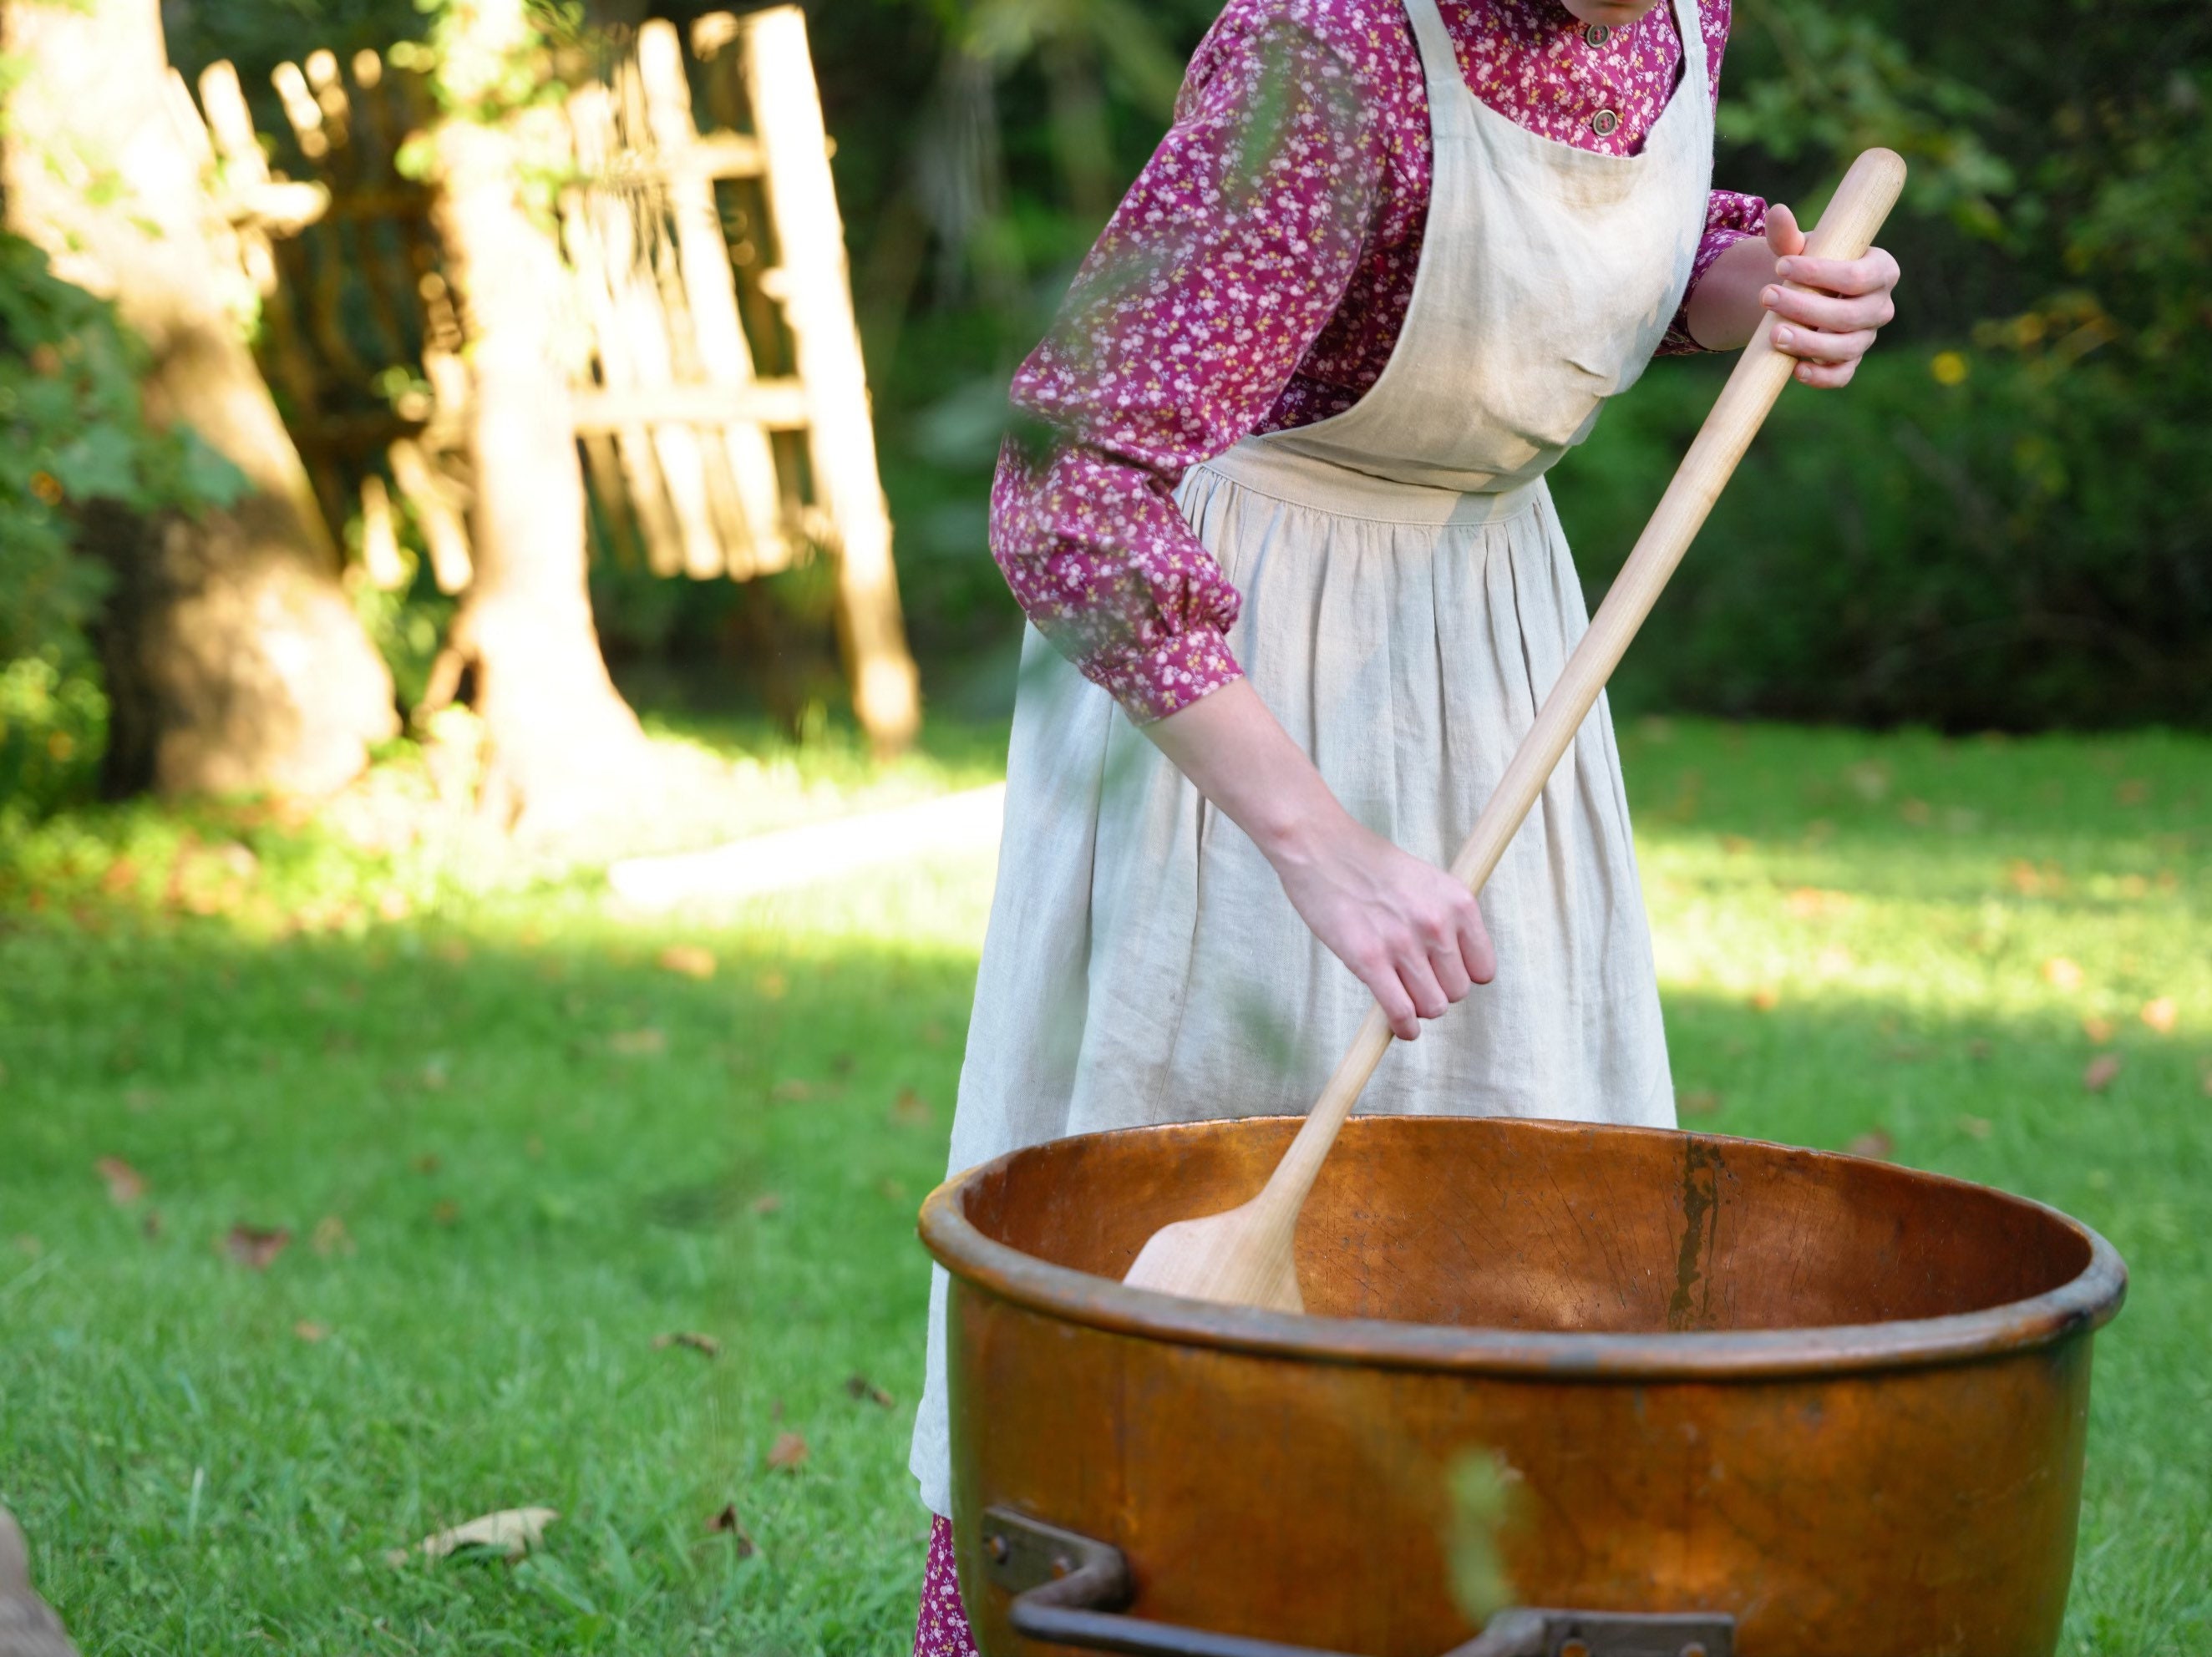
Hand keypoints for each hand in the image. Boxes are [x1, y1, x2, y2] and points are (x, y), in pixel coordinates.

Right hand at [1140, 679, 1496, 1040]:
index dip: (1462, 976)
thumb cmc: (1367, 863)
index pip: (1483, 969)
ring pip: (1432, 1007)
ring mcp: (1403, 944)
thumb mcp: (1424, 880)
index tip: (1444, 974)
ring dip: (1418, 1009)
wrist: (1320, 847)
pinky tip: (1398, 1027)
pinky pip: (1400, 1012)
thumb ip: (1444, 917)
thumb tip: (1451, 962)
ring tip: (1403, 999)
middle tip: (1415, 982)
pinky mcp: (1368, 960)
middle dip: (1437, 992)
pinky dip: (1402, 1028)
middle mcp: (1437, 924)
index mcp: (1458, 902)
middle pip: (1458, 992)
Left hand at [1758, 202, 1900, 388]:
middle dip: (1805, 309)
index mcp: (1880, 270)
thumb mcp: (1799, 248)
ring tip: (1773, 335)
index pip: (1856, 276)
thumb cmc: (1809, 265)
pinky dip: (1820, 377)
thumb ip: (1788, 234)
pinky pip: (1841, 376)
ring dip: (1808, 344)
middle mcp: (1880, 306)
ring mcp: (1866, 336)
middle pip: (1849, 316)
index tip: (1780, 265)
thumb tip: (1777, 212)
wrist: (1804, 294)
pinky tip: (1795, 370)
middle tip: (1765, 297)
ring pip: (1845, 348)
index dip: (1818, 274)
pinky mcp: (1849, 361)